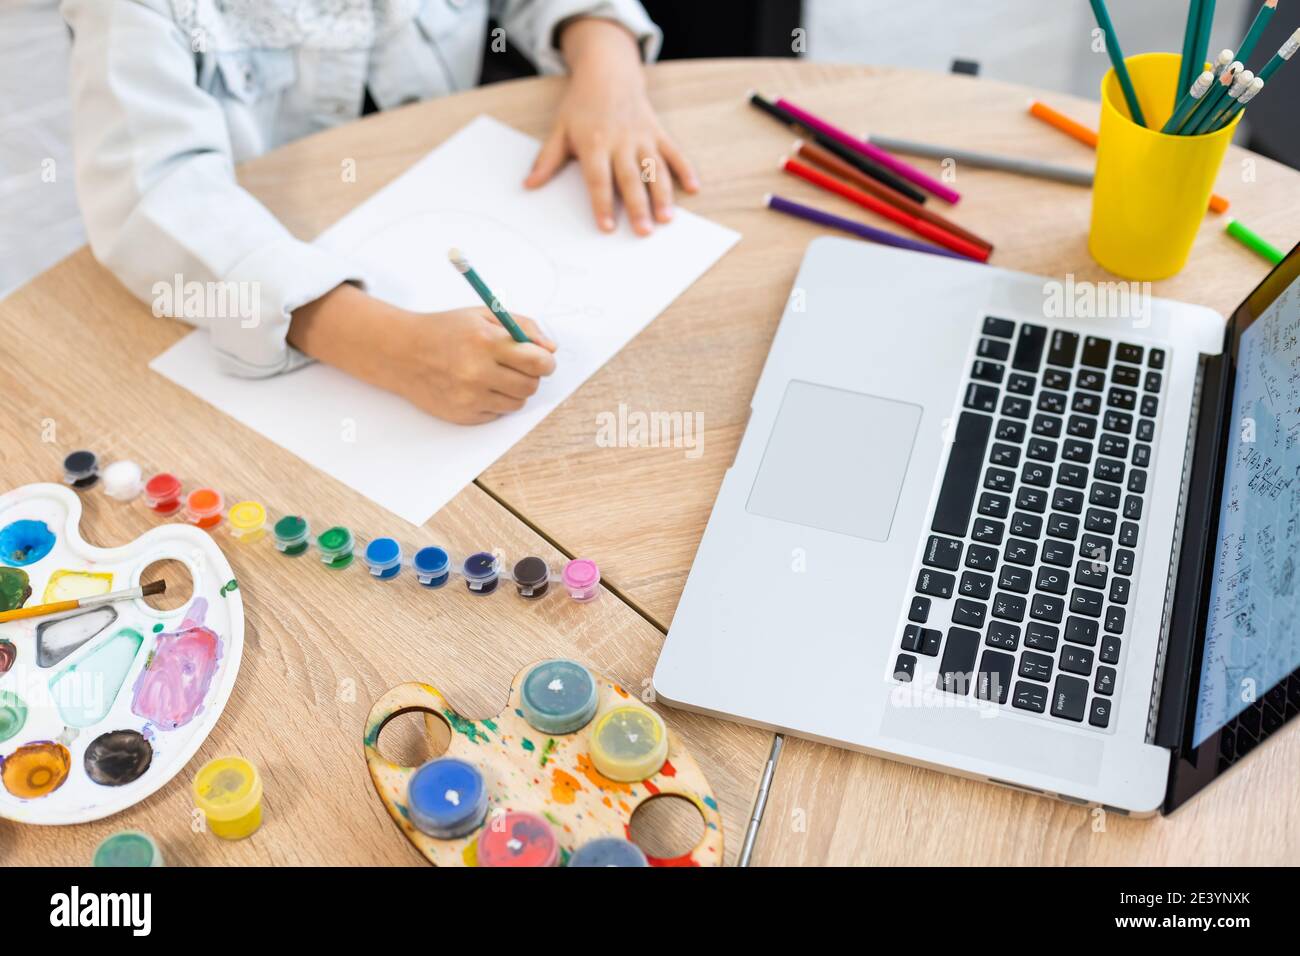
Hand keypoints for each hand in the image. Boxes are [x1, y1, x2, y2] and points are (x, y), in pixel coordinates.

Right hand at [289, 284, 556, 424]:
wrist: (402, 353)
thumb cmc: (446, 330)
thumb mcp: (483, 315)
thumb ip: (523, 326)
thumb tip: (551, 349)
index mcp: (485, 341)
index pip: (537, 362)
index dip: (546, 362)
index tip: (543, 360)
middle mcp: (477, 372)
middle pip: (531, 385)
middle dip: (531, 376)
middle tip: (518, 366)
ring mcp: (470, 397)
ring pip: (517, 402)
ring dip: (514, 390)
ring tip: (495, 375)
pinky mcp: (464, 415)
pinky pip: (498, 414)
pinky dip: (495, 402)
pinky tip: (477, 386)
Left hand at [524, 17, 698, 235]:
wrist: (608, 71)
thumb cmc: (581, 105)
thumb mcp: (560, 129)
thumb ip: (548, 159)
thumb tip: (529, 184)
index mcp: (594, 143)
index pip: (598, 179)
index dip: (602, 204)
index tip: (607, 227)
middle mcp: (621, 141)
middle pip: (630, 178)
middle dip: (638, 206)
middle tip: (644, 232)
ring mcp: (642, 137)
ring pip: (655, 169)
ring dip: (662, 195)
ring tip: (667, 219)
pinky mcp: (658, 132)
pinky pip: (674, 153)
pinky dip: (685, 170)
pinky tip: (693, 188)